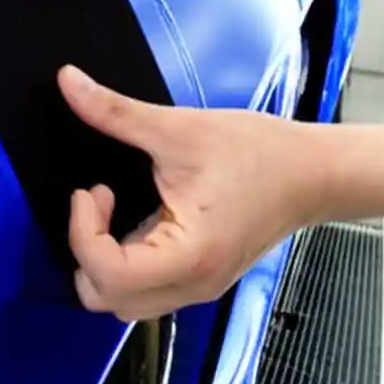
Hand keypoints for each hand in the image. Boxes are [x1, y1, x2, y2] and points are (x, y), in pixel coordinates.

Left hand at [58, 65, 334, 321]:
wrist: (315, 172)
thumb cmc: (262, 154)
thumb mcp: (180, 128)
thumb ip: (116, 111)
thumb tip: (69, 82)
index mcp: (190, 255)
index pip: (109, 274)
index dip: (82, 233)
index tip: (89, 192)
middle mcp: (193, 284)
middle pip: (107, 298)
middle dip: (86, 250)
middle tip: (97, 200)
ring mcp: (197, 287)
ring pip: (124, 301)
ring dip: (102, 260)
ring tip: (114, 209)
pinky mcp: (199, 278)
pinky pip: (144, 288)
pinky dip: (124, 262)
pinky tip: (133, 218)